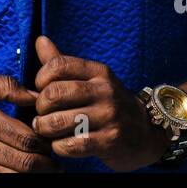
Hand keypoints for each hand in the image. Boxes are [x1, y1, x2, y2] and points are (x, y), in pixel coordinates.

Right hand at [0, 72, 61, 172]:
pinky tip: (16, 177)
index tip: (53, 143)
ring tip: (42, 174)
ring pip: (10, 180)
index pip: (27, 139)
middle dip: (46, 167)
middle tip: (57, 166)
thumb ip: (7, 86)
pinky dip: (8, 183)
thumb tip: (35, 96)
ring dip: (31, 178)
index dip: (46, 144)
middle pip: (24, 164)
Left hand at [30, 35, 166, 170]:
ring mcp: (109, 116)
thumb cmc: (109, 104)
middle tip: (42, 114)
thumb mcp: (92, 79)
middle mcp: (105, 91)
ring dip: (44, 129)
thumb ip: (63, 63)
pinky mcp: (110, 141)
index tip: (40, 89)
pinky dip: (58, 147)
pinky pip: (70, 145)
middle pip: (54, 93)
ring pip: (58, 121)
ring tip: (46, 130)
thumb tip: (40, 41)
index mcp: (99, 72)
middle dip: (40, 106)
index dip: (40, 78)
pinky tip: (61, 144)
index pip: (59, 65)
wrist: (146, 133)